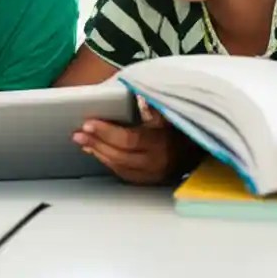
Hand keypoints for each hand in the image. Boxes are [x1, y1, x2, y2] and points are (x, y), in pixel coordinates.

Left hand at [73, 99, 192, 184]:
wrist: (199, 153)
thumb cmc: (182, 129)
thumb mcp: (172, 115)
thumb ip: (155, 107)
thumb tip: (138, 96)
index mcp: (161, 143)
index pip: (128, 139)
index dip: (107, 131)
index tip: (89, 122)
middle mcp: (155, 162)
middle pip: (119, 154)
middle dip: (96, 142)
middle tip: (77, 133)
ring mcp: (151, 175)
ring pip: (118, 165)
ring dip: (98, 152)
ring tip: (82, 140)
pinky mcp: (147, 181)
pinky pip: (123, 173)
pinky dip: (107, 161)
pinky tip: (96, 151)